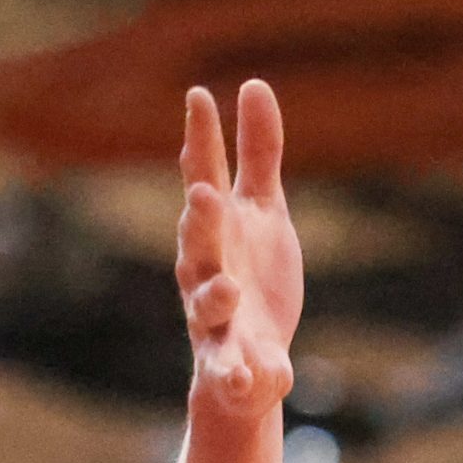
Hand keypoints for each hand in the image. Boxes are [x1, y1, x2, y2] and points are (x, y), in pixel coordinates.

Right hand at [177, 79, 300, 427]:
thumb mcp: (264, 212)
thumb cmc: (252, 277)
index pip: (203, 177)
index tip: (199, 97)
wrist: (249, 363)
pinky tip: (250, 379)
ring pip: (206, 304)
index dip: (201, 140)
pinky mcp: (227, 363)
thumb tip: (253, 83)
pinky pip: (227, 370)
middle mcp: (203, 269)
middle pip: (198, 242)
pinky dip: (236, 374)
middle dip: (200, 221)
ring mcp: (212, 318)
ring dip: (214, 295)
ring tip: (230, 289)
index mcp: (214, 228)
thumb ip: (259, 154)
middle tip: (206, 195)